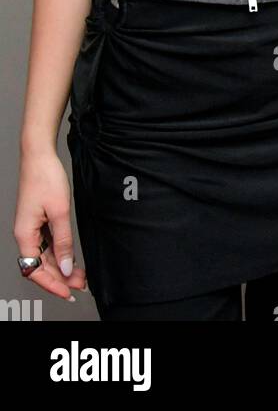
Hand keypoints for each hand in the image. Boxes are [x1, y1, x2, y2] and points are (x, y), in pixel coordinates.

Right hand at [14, 149, 87, 301]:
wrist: (39, 155)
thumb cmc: (45, 178)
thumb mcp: (59, 211)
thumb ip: (64, 241)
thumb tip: (65, 266)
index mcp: (25, 235)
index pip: (36, 271)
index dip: (52, 285)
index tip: (68, 293)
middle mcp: (25, 234)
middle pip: (40, 266)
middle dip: (60, 278)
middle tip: (80, 285)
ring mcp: (31, 228)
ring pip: (44, 256)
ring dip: (61, 267)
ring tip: (79, 275)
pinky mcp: (37, 221)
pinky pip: (47, 244)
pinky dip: (59, 253)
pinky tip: (70, 258)